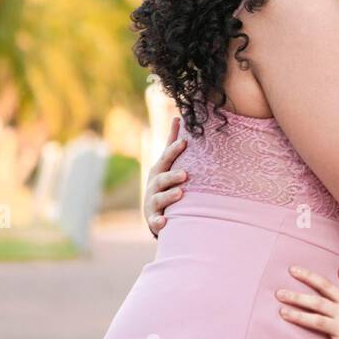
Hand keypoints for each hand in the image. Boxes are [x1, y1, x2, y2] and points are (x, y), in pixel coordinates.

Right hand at [144, 115, 187, 237]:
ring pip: (159, 199)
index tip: (185, 141)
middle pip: (161, 179)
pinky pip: (155, 221)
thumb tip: (177, 117)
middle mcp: (154, 186)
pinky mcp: (154, 219)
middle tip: (186, 173)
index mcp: (159, 171)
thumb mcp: (166, 164)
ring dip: (169, 196)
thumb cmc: (164, 183)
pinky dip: (159, 221)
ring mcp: (153, 202)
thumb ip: (172, 143)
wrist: (155, 211)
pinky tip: (165, 221)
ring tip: (181, 193)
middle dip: (172, 175)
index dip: (174, 150)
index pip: (166, 159)